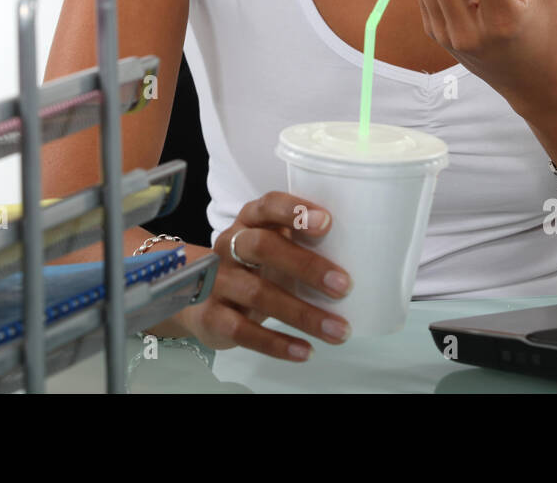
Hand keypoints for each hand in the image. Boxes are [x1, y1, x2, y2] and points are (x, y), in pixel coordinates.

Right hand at [174, 192, 352, 360]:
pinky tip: (305, 350)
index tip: (327, 222)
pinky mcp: (211, 316)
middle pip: (262, 247)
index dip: (294, 211)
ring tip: (338, 330)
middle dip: (306, 265)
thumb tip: (361, 258)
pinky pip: (243, 330)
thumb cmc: (252, 266)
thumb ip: (302, 246)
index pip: (267, 206)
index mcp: (248, 221)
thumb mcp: (272, 247)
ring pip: (257, 293)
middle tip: (344, 286)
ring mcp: (216, 281)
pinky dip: (276, 343)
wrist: (195, 296)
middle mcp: (229, 245)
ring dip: (302, 314)